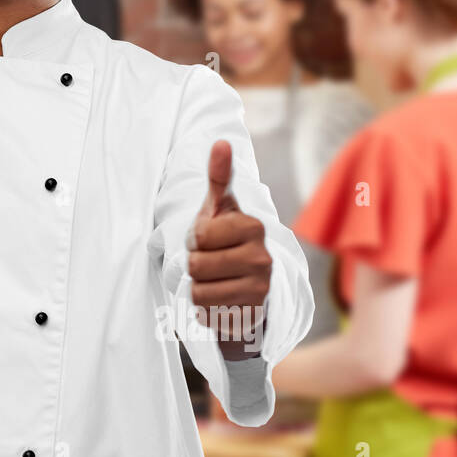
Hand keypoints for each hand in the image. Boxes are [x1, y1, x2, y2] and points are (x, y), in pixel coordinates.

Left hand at [187, 140, 270, 360]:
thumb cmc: (225, 240)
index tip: (209, 240)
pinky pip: (206, 312)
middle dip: (194, 265)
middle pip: (195, 265)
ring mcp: (260, 288)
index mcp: (253, 226)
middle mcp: (262, 257)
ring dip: (198, 287)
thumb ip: (218, 178)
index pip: (198, 237)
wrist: (245, 285)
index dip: (194, 240)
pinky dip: (206, 308)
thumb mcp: (218, 209)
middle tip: (211, 262)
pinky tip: (221, 299)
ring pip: (198, 291)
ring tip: (216, 280)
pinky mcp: (252, 314)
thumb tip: (221, 142)